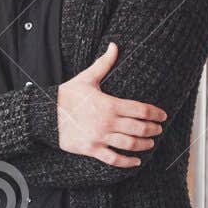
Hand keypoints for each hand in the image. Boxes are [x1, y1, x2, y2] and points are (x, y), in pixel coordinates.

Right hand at [55, 42, 166, 166]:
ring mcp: (100, 136)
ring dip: (144, 144)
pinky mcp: (91, 148)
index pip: (141, 110)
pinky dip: (128, 162)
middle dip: (153, 130)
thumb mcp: (86, 79)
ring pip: (130, 144)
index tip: (163, 116)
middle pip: (140, 128)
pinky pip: (114, 158)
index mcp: (109, 104)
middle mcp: (107, 121)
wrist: (45, 114)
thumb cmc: (65, 96)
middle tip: (158, 130)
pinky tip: (136, 161)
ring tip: (150, 143)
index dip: (156, 114)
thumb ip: (103, 64)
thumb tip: (114, 46)